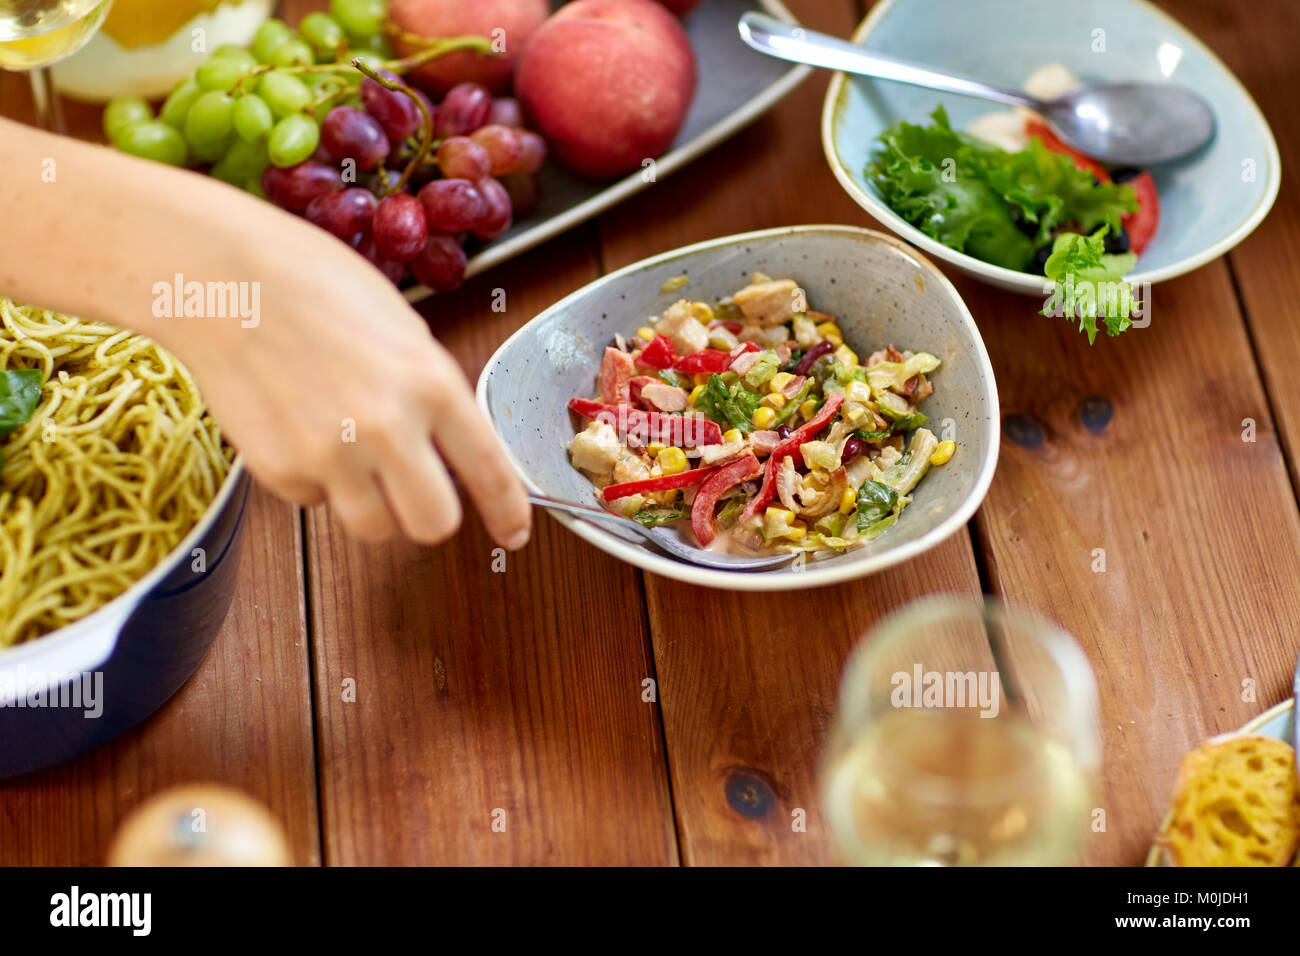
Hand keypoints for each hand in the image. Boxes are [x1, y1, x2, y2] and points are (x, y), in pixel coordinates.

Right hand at [155, 214, 530, 549]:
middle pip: (433, 525)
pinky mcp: (280, 471)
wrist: (222, 276)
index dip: (508, 511)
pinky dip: (313, 480)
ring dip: (371, 504)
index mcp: (432, 384)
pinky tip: (298, 426)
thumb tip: (451, 445)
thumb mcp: (403, 329)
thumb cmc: (312, 284)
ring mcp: (331, 456)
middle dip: (428, 515)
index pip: (488, 471)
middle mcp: (388, 428)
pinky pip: (314, 502)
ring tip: (349, 450)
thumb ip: (433, 392)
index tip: (514, 532)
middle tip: (414, 490)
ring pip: (375, 528)